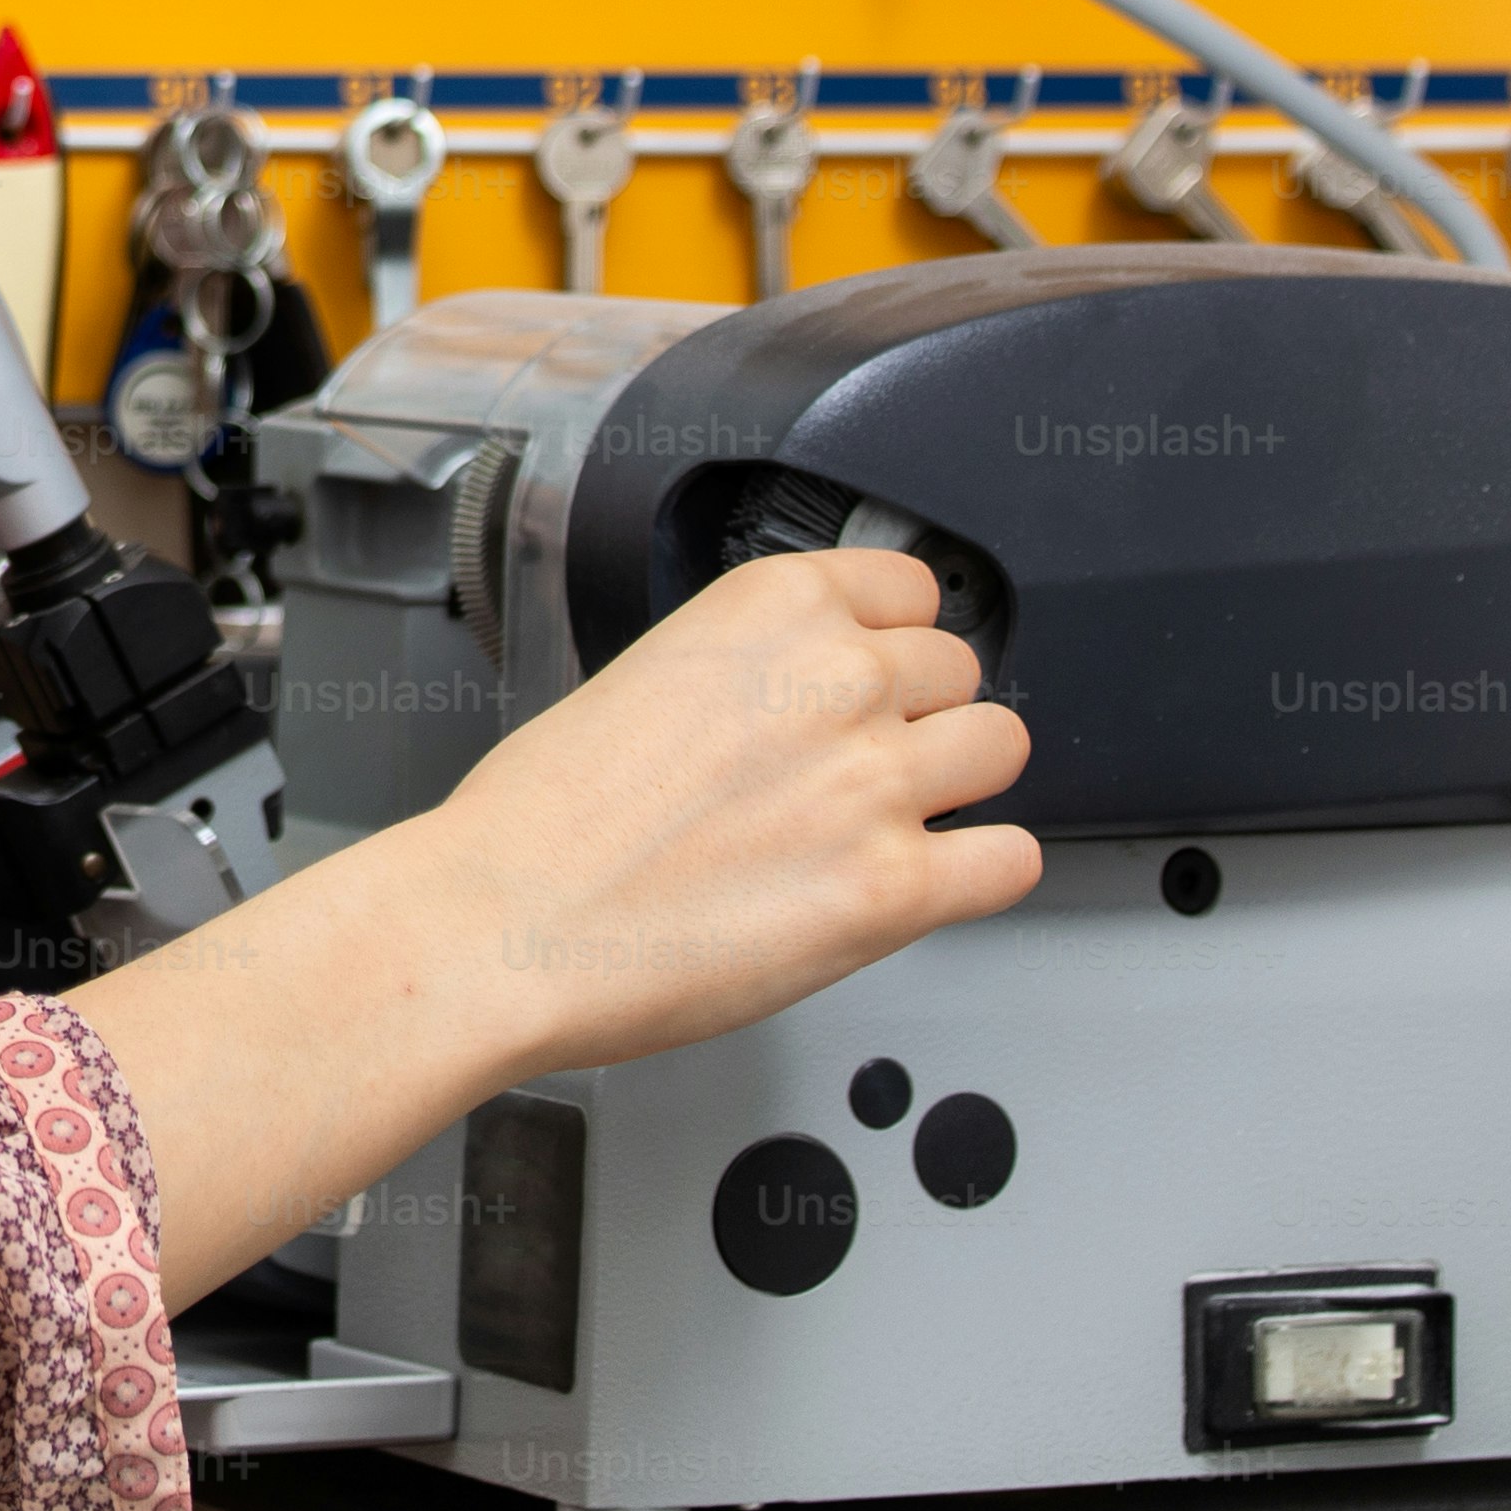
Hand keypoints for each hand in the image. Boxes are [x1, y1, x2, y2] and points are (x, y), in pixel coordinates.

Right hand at [75, 543, 1034, 1304]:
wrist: (499, 923)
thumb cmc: (540, 822)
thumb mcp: (646, 675)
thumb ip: (749, 670)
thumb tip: (801, 698)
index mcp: (773, 606)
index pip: (912, 588)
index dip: (893, 640)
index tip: (876, 673)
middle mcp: (839, 678)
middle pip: (960, 669)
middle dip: (919, 717)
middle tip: (863, 765)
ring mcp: (876, 783)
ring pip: (1000, 751)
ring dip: (958, 786)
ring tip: (895, 822)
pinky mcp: (894, 890)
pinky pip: (1010, 861)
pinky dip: (982, 873)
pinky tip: (932, 882)